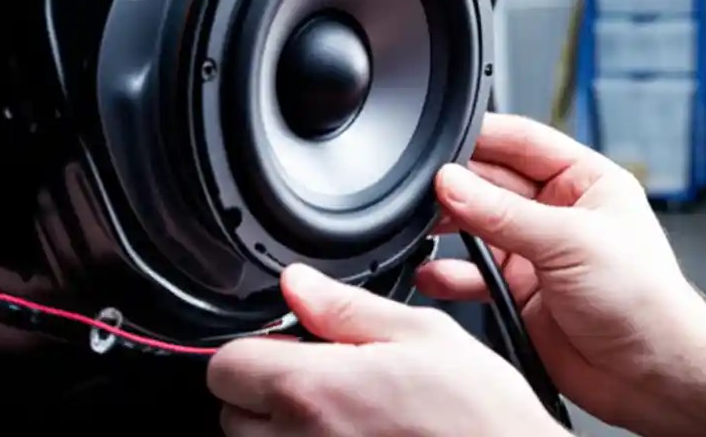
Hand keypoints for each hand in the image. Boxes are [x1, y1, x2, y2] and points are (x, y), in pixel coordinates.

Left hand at [208, 263, 567, 436]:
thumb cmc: (481, 419)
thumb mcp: (422, 335)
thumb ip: (344, 308)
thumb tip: (296, 283)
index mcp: (313, 391)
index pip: (225, 366)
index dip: (254, 350)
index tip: (288, 349)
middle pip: (232, 414)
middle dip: (266, 394)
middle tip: (324, 386)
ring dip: (285, 431)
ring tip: (345, 420)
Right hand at [416, 113, 705, 430]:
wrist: (651, 377)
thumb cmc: (645, 302)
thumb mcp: (571, 242)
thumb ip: (503, 214)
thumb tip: (452, 184)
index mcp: (584, 181)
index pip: (523, 142)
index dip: (482, 137)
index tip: (441, 141)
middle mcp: (557, 212)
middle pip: (492, 183)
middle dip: (457, 185)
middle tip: (425, 191)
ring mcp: (536, 253)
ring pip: (477, 228)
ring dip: (448, 228)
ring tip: (423, 228)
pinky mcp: (518, 293)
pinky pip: (472, 275)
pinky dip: (449, 274)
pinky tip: (432, 273)